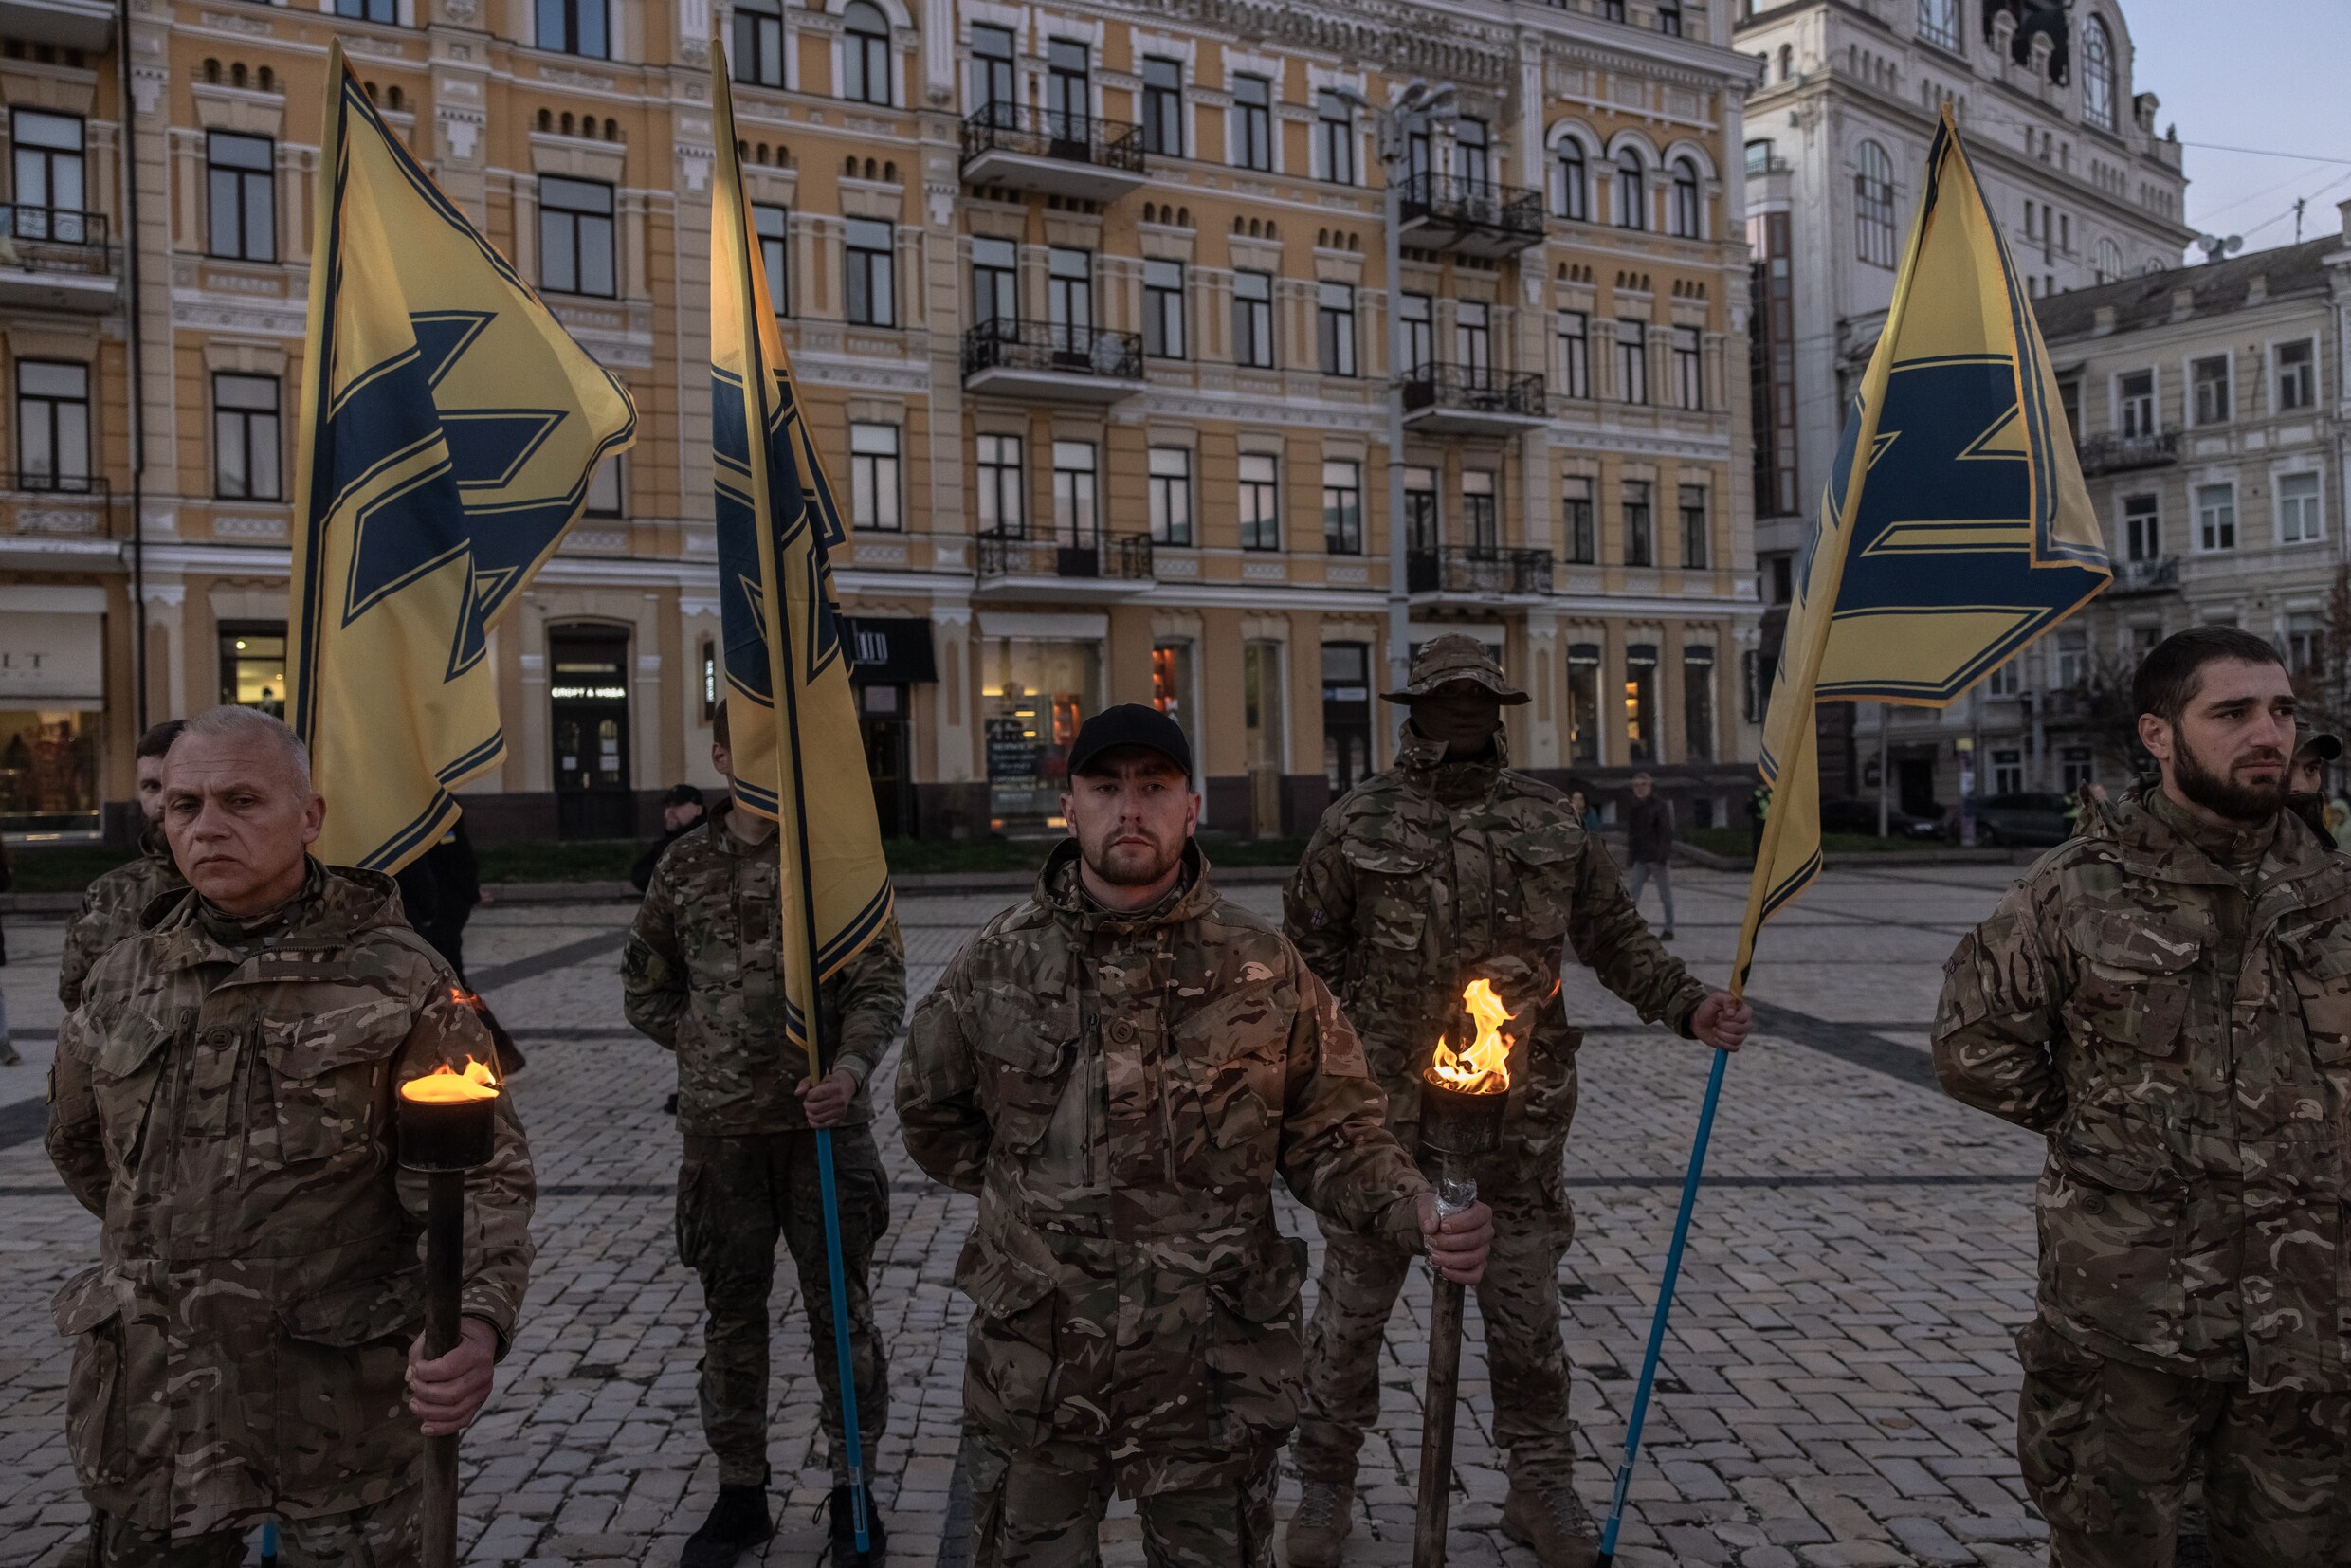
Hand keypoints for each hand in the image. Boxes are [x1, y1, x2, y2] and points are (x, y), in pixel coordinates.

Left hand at [407, 1316, 498, 1435]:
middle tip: (413, 1386)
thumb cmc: (454, 1337)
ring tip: (413, 1404)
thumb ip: (419, 1353)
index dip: (425, 1372)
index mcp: (475, 1352)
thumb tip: (409, 1378)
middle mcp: (483, 1373)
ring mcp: (483, 1390)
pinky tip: (425, 1427)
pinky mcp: (479, 1402)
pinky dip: (441, 1428)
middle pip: (451, 1394)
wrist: (481, 1340)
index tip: (416, 1368)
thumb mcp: (437, 1335)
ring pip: (455, 1411)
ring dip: (428, 1412)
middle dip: (425, 1393)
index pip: (448, 1369)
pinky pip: (461, 1421)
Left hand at [797, 1066, 858, 1128]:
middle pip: (814, 1108)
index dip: (807, 1095)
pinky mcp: (839, 1118)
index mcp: (834, 1088)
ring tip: (810, 1109)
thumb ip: (805, 1084)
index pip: (814, 1095)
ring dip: (809, 1114)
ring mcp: (840, 1111)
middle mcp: (839, 1100)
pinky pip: (822, 1126)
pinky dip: (813, 1123)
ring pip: (817, 1118)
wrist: (845, 1087)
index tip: (809, 1094)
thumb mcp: (817, 1078)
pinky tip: (812, 1117)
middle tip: (807, 1102)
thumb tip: (797, 1093)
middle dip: (807, 1105)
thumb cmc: (827, 1082)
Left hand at [1416, 1192, 1493, 1284]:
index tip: (1443, 1227)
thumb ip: (1428, 1213)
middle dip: (1451, 1243)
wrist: (1436, 1225)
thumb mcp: (1429, 1205)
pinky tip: (1444, 1270)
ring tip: (1434, 1255)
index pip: (1478, 1217)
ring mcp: (1484, 1250)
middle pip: (1474, 1240)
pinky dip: (1459, 1276)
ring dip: (1452, 1260)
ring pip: (1474, 1259)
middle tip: (1433, 1241)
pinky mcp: (1478, 1266)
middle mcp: (1486, 1231)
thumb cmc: (1437, 1213)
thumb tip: (1430, 1227)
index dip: (1461, 1223)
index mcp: (1481, 1212)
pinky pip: (1475, 1276)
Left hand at [1689, 992, 1751, 1053]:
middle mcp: (1746, 1023)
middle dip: (1723, 1025)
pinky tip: (1717, 1037)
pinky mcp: (1735, 1044)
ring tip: (1715, 1028)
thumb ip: (1726, 1000)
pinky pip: (1733, 1048)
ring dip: (1721, 1034)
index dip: (1730, 1017)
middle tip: (1716, 1021)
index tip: (1719, 1014)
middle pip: (1740, 1029)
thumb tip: (1732, 1013)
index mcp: (1744, 1010)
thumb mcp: (1715, 998)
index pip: (1744, 1016)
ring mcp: (1741, 1035)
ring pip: (1736, 1039)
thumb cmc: (1709, 1007)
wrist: (1699, 1021)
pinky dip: (1722, 1043)